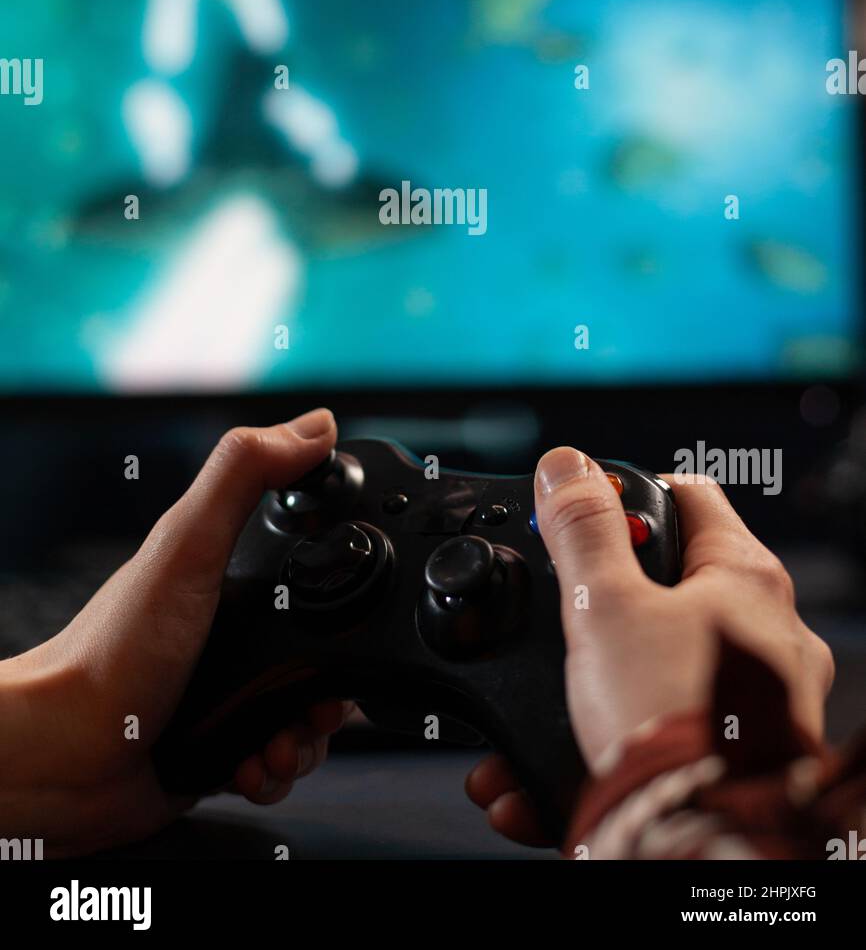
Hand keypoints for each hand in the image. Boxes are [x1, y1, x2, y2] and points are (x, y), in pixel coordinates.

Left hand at [0, 407, 346, 855]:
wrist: (65, 759)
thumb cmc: (113, 652)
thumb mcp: (188, 546)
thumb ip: (244, 474)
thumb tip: (314, 424)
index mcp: (228, 572)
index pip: (317, 572)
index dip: (346, 594)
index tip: (351, 622)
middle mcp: (233, 630)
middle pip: (325, 653)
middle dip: (332, 689)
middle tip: (314, 703)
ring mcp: (228, 688)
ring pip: (310, 713)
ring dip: (307, 737)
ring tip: (278, 743)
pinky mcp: (223, 744)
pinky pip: (280, 761)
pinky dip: (276, 770)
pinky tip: (251, 765)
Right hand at [467, 446, 834, 849]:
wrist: (698, 842)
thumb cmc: (673, 720)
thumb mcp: (605, 605)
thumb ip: (584, 529)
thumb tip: (568, 465)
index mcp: (745, 579)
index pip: (688, 496)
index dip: (629, 493)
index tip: (585, 510)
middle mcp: (767, 635)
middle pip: (671, 586)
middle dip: (600, 606)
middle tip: (558, 620)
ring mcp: (759, 700)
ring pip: (659, 668)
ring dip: (591, 683)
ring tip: (540, 709)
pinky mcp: (737, 758)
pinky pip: (662, 730)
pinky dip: (606, 739)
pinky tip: (543, 767)